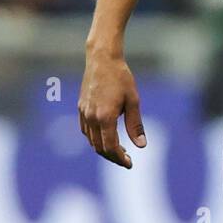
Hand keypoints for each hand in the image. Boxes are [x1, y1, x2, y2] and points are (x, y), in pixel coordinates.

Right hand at [78, 50, 145, 167]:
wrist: (102, 59)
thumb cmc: (121, 78)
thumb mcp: (133, 101)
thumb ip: (135, 125)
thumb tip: (141, 146)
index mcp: (105, 117)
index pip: (110, 147)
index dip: (120, 158)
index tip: (129, 163)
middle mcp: (91, 118)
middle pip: (99, 147)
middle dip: (113, 157)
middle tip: (126, 160)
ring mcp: (84, 113)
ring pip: (91, 140)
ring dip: (104, 149)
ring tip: (119, 150)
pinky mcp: (81, 108)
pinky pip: (86, 131)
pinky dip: (95, 139)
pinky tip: (106, 137)